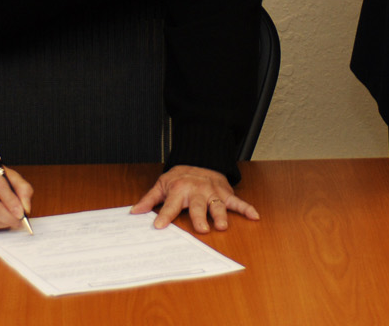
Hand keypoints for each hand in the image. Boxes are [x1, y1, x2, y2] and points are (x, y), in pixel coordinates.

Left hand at [130, 165, 259, 233]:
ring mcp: (213, 192)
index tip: (159, 226)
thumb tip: (134, 212)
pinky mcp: (225, 193)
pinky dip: (247, 208)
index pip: (170, 205)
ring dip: (220, 214)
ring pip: (217, 204)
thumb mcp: (162, 184)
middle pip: (198, 206)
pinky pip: (237, 201)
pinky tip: (254, 216)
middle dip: (200, 217)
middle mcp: (197, 191)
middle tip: (202, 229)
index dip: (164, 216)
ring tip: (222, 225)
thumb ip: (149, 199)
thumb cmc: (180, 176)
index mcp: (179, 189)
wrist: (200, 158)